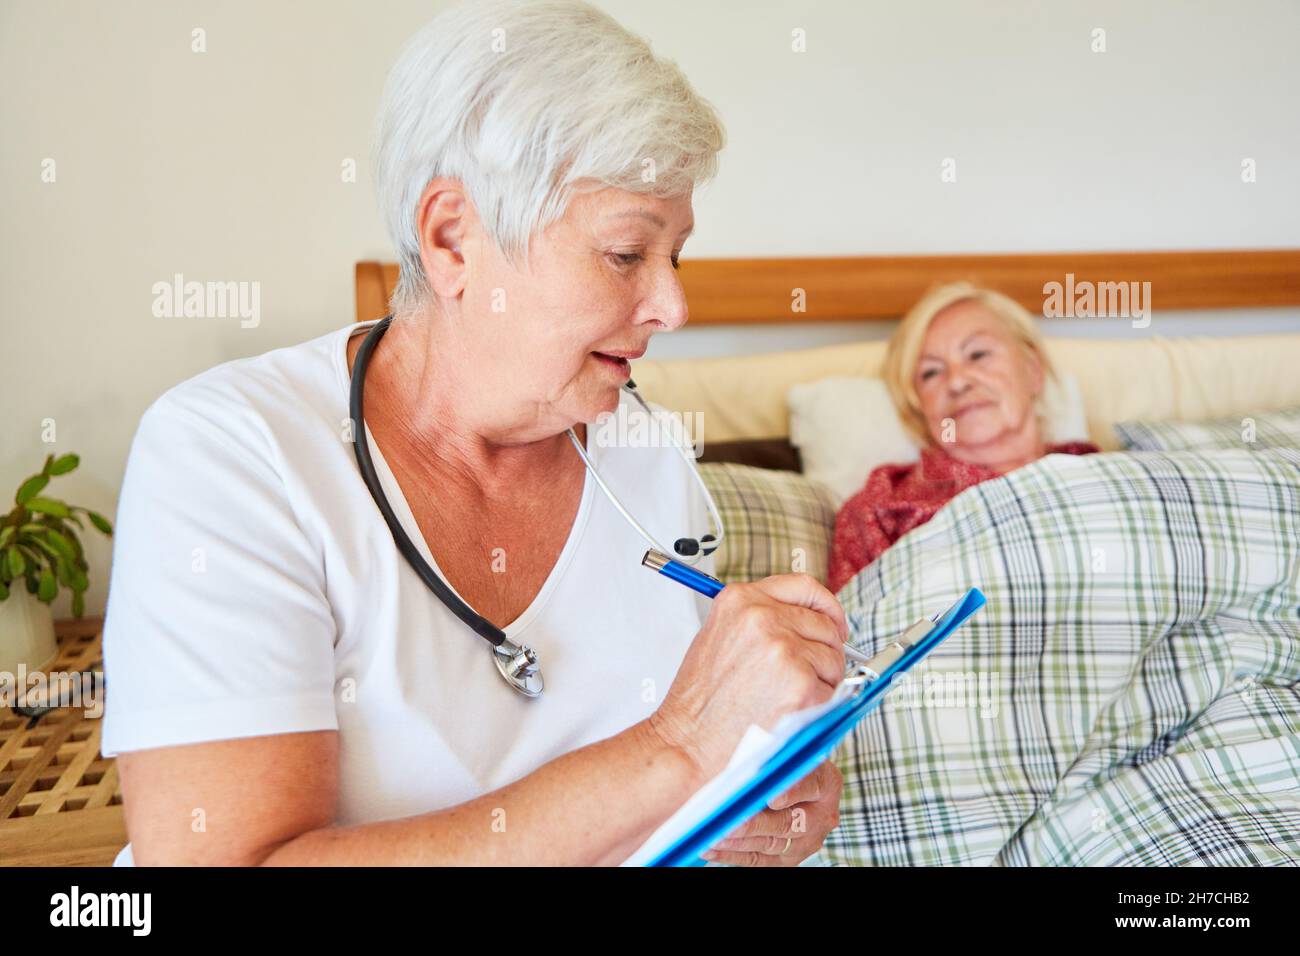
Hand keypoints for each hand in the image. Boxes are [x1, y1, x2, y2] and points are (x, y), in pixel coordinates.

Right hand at [650, 574, 848, 782]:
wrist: (688, 745)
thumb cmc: (700, 703)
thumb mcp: (720, 638)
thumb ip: (759, 621)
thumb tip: (805, 622)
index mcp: (740, 600)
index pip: (803, 586)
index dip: (825, 605)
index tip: (832, 622)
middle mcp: (762, 617)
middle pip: (824, 624)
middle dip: (823, 651)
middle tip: (803, 676)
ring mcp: (783, 648)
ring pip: (833, 658)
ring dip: (822, 680)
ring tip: (785, 698)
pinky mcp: (801, 683)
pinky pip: (833, 689)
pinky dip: (820, 704)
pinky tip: (788, 713)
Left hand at [701, 759, 841, 866]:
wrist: (788, 780)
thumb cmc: (778, 757)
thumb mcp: (778, 747)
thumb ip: (767, 753)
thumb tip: (740, 757)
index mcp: (826, 781)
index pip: (811, 784)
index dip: (791, 790)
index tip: (771, 796)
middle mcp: (822, 815)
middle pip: (789, 822)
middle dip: (755, 823)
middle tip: (729, 821)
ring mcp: (808, 840)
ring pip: (771, 844)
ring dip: (739, 841)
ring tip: (712, 835)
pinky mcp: (789, 858)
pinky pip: (759, 860)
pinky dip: (732, 855)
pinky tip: (711, 848)